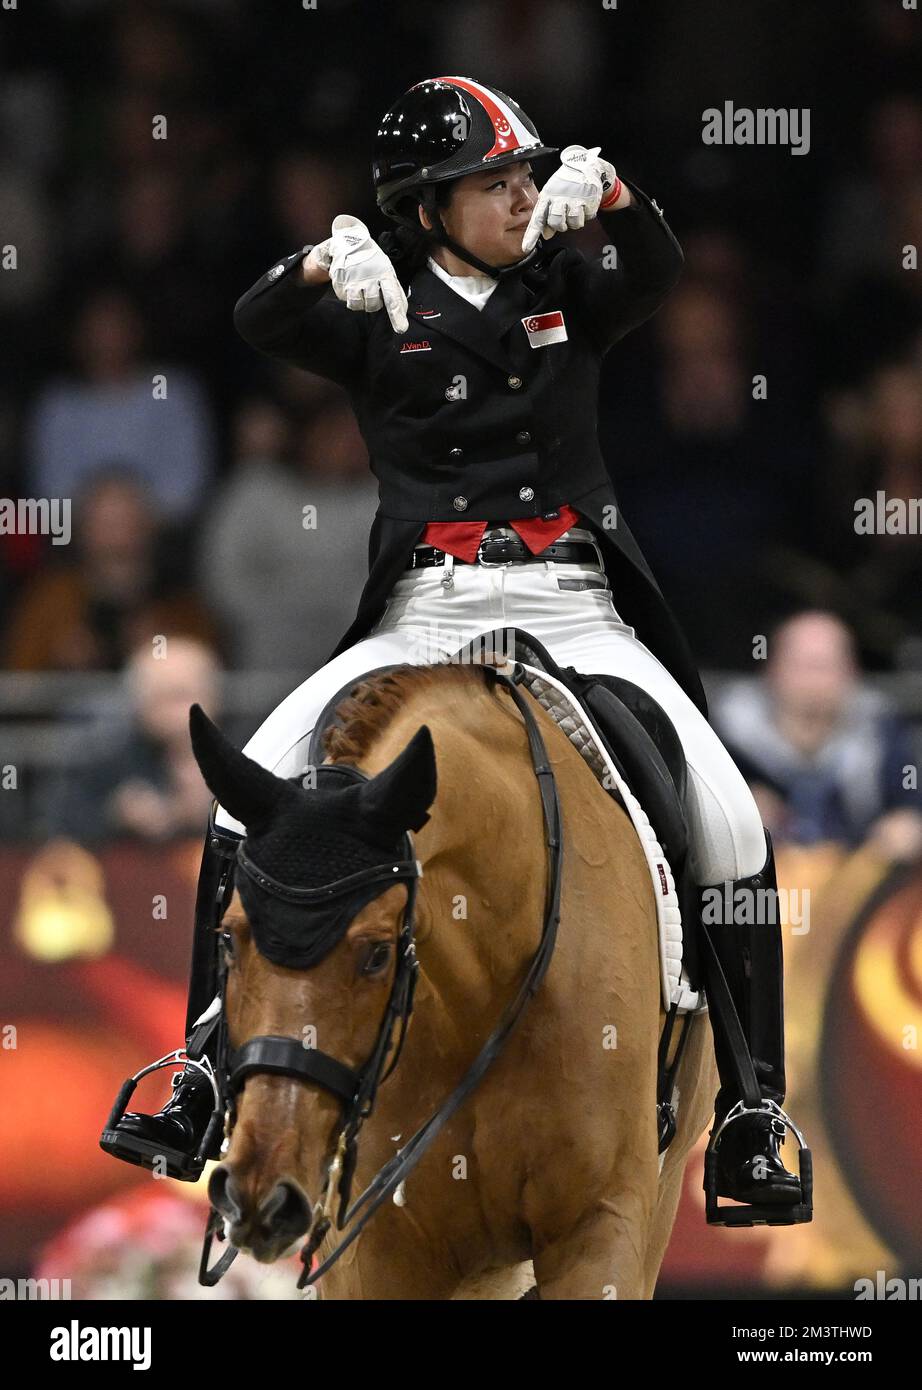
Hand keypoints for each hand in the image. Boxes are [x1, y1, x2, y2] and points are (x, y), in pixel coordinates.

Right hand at [310, 215, 408, 331]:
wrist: (348, 243)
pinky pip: (346, 300)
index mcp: (385, 274)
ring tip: (360, 287)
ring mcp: (354, 282)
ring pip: (358, 306)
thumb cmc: (372, 261)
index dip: (397, 315)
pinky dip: (348, 296)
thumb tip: (403, 310)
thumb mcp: (386, 271)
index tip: (401, 329)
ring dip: (360, 301)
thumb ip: (395, 291)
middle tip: (370, 288)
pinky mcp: (341, 284)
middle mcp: (370, 279)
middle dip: (372, 302)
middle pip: (373, 305)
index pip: (393, 297)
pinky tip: (350, 284)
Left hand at [521, 144, 620, 252]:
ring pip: (573, 223)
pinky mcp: (588, 200)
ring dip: (574, 221)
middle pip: (556, 224)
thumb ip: (548, 216)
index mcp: (547, 197)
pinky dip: (586, 214)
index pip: (537, 219)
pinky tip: (583, 204)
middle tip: (565, 216)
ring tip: (575, 208)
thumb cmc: (565, 184)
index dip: (531, 235)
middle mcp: (559, 198)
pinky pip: (586, 217)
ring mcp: (574, 199)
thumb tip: (546, 235)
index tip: (526, 247)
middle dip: (561, 225)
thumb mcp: (552, 197)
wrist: (585, 167)